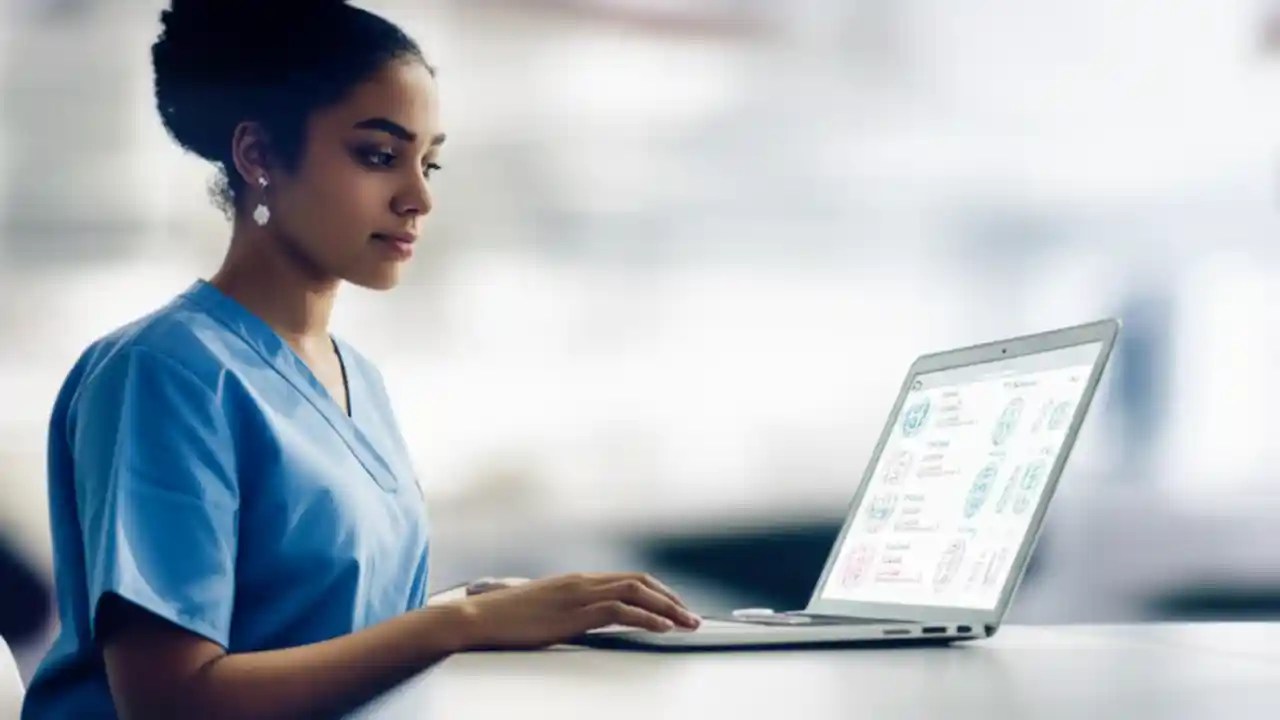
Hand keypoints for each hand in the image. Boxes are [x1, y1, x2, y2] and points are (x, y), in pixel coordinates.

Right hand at [451, 572, 701, 649]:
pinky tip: (662, 628)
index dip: (657, 592)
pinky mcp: (573, 613)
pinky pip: (619, 611)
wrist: (478, 618)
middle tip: (691, 617)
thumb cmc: (506, 619)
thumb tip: (586, 621)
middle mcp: (582, 581)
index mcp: (577, 580)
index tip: (675, 608)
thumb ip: (569, 611)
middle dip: (670, 598)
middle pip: (639, 582)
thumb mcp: (545, 611)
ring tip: (687, 623)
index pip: (628, 579)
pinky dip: (646, 618)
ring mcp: (578, 595)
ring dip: (667, 608)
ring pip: (636, 592)